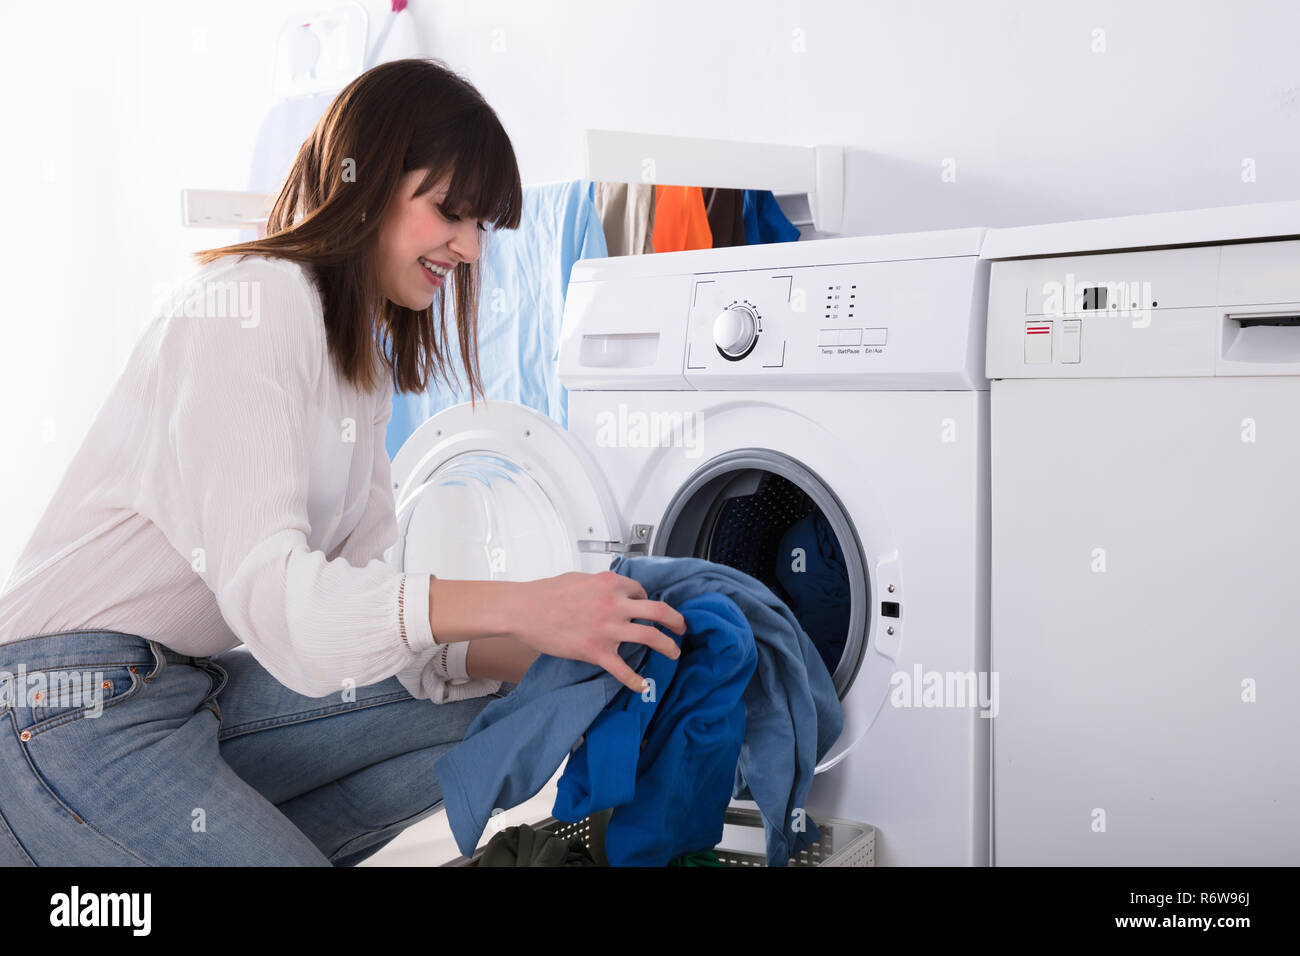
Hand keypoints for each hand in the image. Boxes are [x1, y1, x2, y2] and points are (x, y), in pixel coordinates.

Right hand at [507, 570, 685, 692]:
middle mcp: (614, 604)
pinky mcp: (596, 651)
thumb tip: (611, 590)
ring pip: (650, 637)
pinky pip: (623, 669)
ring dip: (667, 646)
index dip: (647, 601)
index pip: (641, 592)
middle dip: (675, 621)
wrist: (524, 610)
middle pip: (658, 611)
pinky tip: (643, 686)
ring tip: (675, 652)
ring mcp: (607, 629)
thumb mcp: (579, 579)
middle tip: (682, 628)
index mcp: (610, 584)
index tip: (648, 609)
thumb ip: (600, 585)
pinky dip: (635, 680)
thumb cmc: (546, 593)